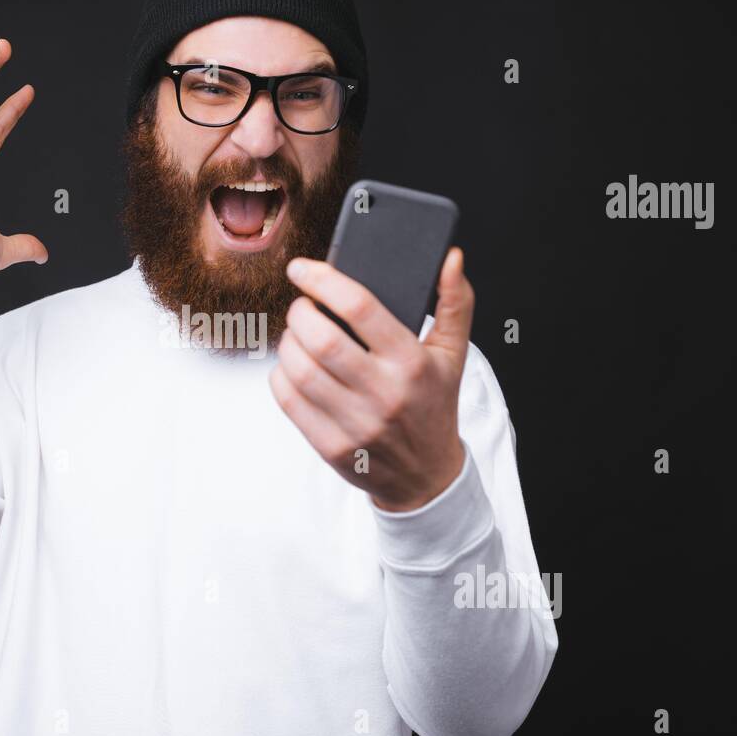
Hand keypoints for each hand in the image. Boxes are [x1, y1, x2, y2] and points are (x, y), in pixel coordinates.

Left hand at [269, 247, 473, 511]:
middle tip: (302, 307)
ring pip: (299, 369)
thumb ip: (456, 302)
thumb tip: (451, 259)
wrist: (426, 476)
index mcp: (413, 364)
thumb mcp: (453, 354)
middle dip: (300, 313)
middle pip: (322, 339)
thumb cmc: (434, 405)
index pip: (360, 308)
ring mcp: (356, 424)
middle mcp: (384, 394)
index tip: (302, 269)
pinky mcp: (331, 447)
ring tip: (298, 336)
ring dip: (288, 343)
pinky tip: (293, 367)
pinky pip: (289, 401)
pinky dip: (281, 376)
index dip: (324, 281)